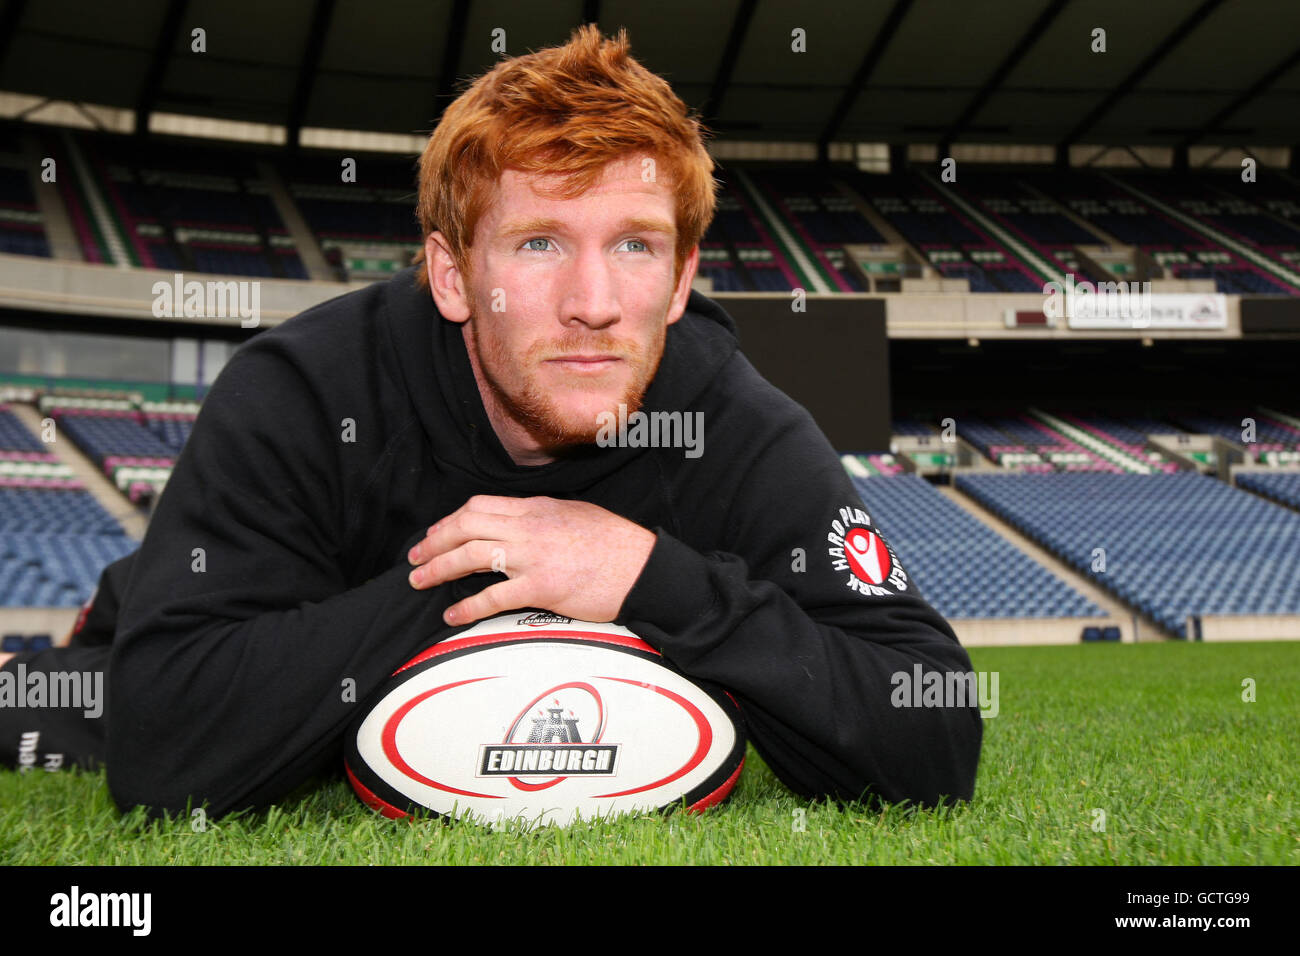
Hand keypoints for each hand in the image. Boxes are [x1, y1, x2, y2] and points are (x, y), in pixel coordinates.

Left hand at [407, 495, 656, 626]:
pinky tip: (452, 615)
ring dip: (439, 569)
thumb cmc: (615, 544)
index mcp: (537, 508)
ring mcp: (534, 557)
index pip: (480, 506)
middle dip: (433, 542)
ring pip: (471, 555)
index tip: (435, 534)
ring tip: (420, 582)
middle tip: (415, 558)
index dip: (450, 520)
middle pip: (466, 526)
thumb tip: (518, 524)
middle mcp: (530, 528)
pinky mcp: (542, 588)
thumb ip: (542, 518)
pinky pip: (494, 596)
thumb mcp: (574, 515)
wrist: (642, 568)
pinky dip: (467, 606)